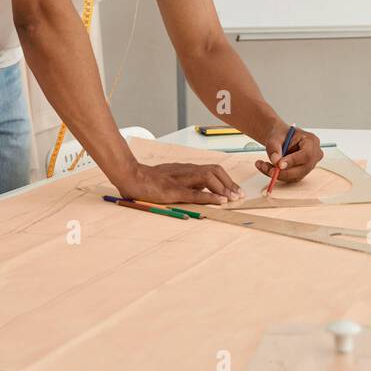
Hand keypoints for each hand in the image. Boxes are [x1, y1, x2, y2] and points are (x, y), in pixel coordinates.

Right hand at [121, 161, 243, 206]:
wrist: (131, 176)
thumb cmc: (149, 180)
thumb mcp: (172, 180)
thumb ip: (187, 184)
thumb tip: (203, 192)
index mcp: (187, 169)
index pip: (213, 169)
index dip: (227, 179)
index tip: (236, 191)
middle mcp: (186, 171)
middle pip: (215, 170)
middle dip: (229, 183)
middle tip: (239, 196)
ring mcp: (180, 180)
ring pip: (208, 178)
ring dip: (223, 188)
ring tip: (233, 199)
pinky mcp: (173, 191)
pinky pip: (194, 193)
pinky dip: (209, 197)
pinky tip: (220, 201)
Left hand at [255, 127, 322, 184]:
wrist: (281, 139)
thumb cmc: (281, 135)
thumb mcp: (275, 137)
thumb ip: (275, 147)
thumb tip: (275, 161)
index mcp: (311, 141)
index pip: (306, 154)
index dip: (293, 161)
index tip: (279, 165)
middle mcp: (314, 155)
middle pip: (302, 169)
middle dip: (283, 171)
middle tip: (266, 168)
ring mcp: (309, 166)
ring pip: (294, 176)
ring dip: (277, 174)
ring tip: (262, 166)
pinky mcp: (301, 173)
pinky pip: (290, 178)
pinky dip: (277, 175)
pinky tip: (266, 168)